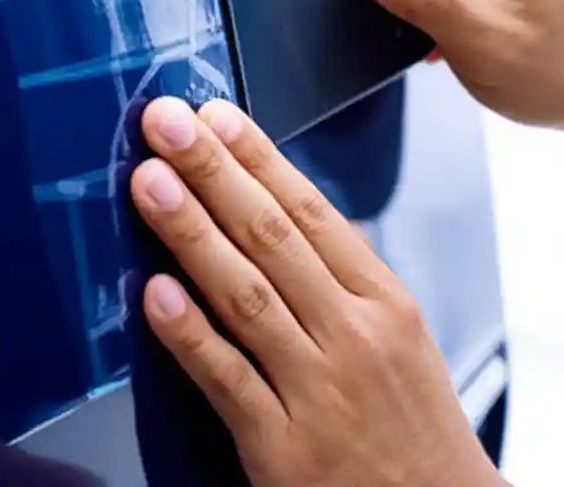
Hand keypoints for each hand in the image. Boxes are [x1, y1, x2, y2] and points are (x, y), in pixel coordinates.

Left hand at [132, 97, 502, 486]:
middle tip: (166, 123)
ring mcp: (318, 391)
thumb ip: (341, 281)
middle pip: (272, 239)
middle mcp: (354, 336)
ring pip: (245, 296)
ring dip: (191, 233)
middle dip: (213, 173)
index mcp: (384, 302)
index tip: (215, 116)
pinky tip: (155, 293)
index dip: (257, 159)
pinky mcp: (283, 448)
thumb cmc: (413, 425)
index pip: (312, 213)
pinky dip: (189, 334)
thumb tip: (272, 213)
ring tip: (150, 183)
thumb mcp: (400, 338)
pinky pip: (227, 379)